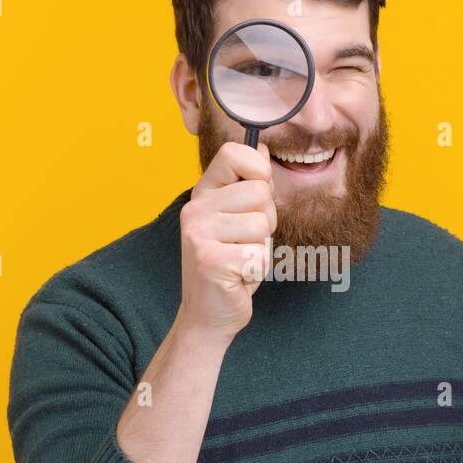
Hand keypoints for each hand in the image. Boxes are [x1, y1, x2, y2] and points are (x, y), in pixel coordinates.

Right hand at [177, 140, 276, 339]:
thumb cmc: (230, 265)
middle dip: (267, 221)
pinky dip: (258, 270)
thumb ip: (248, 186)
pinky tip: (238, 277)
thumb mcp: (239, 219)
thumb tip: (265, 148)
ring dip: (262, 248)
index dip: (259, 170)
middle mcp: (195, 209)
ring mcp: (198, 234)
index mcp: (203, 194)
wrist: (208, 314)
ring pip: (263, 224)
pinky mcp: (210, 261)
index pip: (234, 154)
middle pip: (260, 192)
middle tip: (246, 243)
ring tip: (242, 260)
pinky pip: (259, 254)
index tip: (258, 197)